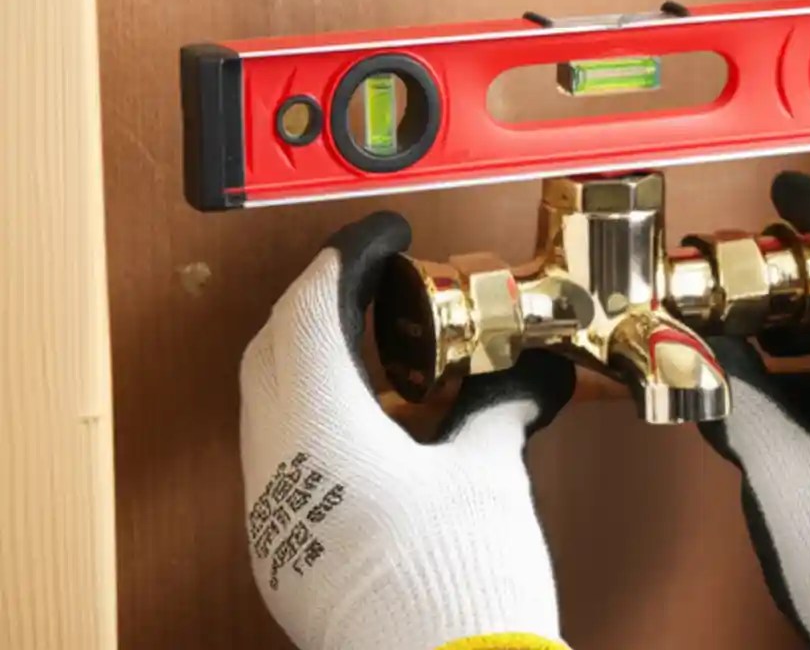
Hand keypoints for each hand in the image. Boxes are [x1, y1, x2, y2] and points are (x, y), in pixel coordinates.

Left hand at [239, 212, 573, 649]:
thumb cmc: (457, 587)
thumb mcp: (487, 477)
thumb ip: (496, 413)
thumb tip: (524, 383)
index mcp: (318, 428)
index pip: (308, 308)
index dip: (345, 259)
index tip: (382, 239)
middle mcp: (276, 466)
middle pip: (271, 349)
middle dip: (317, 304)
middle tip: (372, 289)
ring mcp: (272, 514)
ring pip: (267, 405)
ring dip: (313, 364)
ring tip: (380, 357)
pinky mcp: (285, 551)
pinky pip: (281, 458)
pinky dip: (316, 421)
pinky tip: (374, 433)